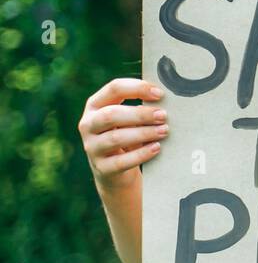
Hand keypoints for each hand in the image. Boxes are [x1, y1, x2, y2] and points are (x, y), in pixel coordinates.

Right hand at [79, 78, 168, 192]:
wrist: (116, 173)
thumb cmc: (127, 137)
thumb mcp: (129, 120)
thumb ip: (140, 107)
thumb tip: (164, 98)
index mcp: (95, 106)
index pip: (113, 89)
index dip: (138, 88)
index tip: (160, 94)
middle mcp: (88, 125)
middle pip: (111, 114)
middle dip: (140, 114)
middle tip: (163, 116)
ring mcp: (92, 147)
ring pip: (115, 138)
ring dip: (143, 133)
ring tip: (164, 131)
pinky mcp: (102, 168)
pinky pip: (121, 161)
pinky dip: (141, 154)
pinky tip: (156, 148)